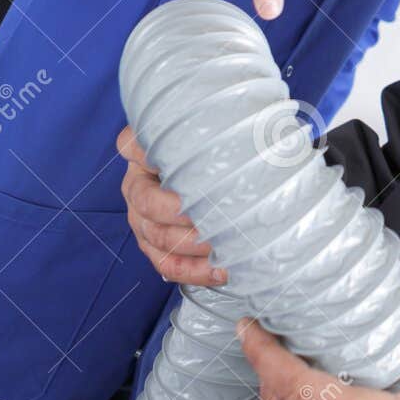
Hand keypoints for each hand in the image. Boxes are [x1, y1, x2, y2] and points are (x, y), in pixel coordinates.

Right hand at [118, 124, 225, 285]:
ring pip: (156, 237)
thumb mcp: (219, 133)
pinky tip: (221, 270)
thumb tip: (268, 128)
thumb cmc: (220, 152)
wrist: (222, 179)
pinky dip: (194, 271)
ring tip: (223, 244)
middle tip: (213, 215)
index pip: (131, 146)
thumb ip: (224, 128)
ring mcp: (141, 218)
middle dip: (180, 213)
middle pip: (146, 201)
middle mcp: (136, 184)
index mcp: (142, 150)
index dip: (148, 153)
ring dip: (192, 244)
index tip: (179, 160)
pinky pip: (167, 264)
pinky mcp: (154, 247)